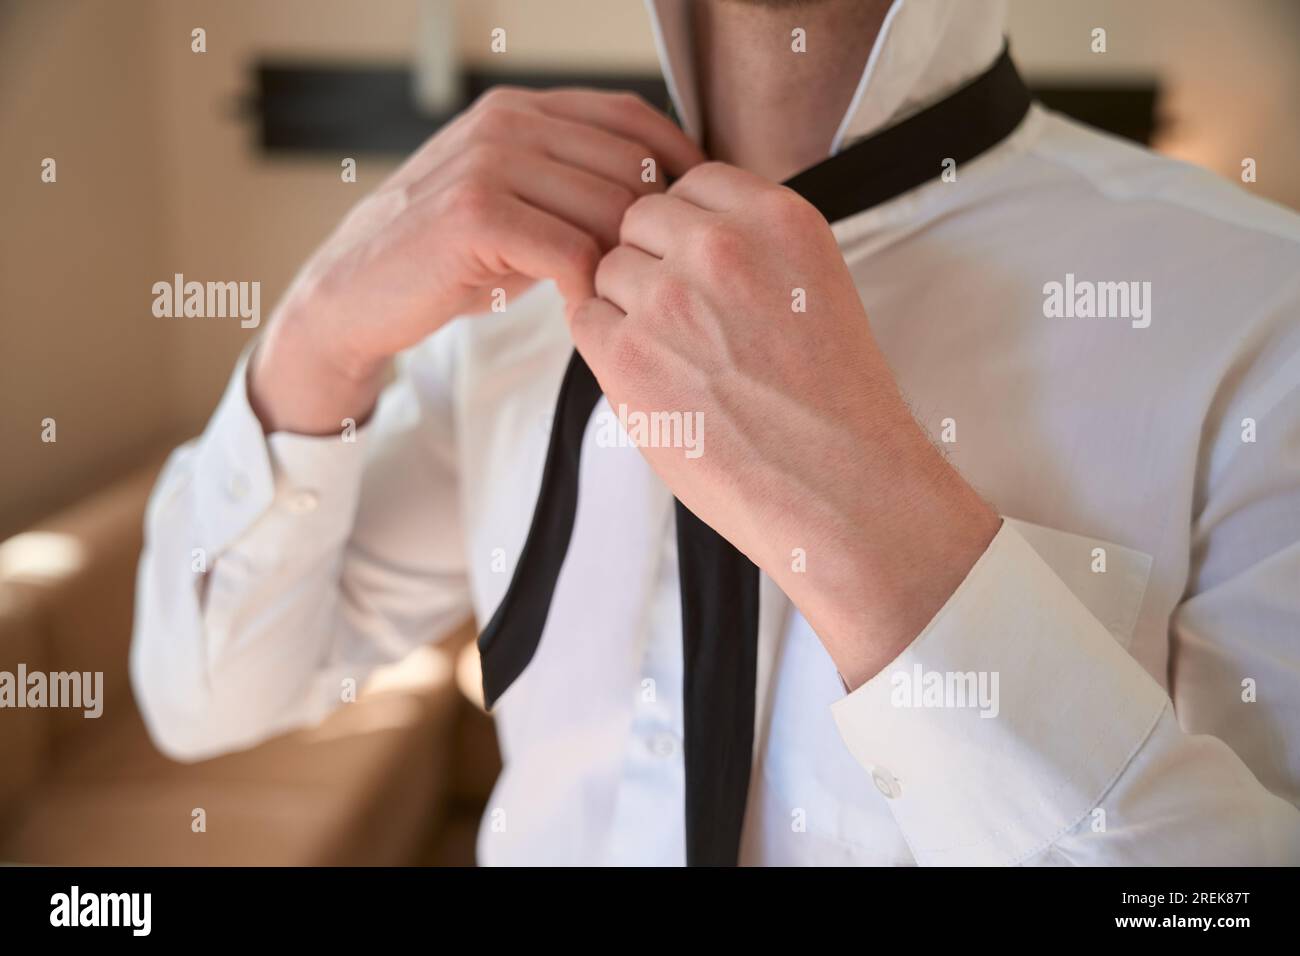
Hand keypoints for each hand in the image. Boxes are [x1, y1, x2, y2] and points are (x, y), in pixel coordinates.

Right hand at [251, 87, 703, 433]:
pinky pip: (572, 251)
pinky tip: (581, 314)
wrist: (353, 295)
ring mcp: (488, 164)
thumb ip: (570, 186)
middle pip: (629, 169)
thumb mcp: (511, 203)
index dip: (678, 162)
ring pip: (608, 209)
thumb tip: (662, 201)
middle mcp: (505, 124)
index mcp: (519, 111)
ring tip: (612, 303)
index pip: (630, 118)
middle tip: (646, 281)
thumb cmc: (443, 260)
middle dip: (650, 230)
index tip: (697, 213)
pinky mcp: (476, 215)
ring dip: (622, 265)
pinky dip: (587, 290)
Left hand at [570, 163, 999, 687]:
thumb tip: (680, 233)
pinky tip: (652, 379)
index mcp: (778, 219)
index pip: (692, 182)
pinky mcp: (629, 355)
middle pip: (640, 220)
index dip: (686, 229)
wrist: (842, 489)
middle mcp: (721, 245)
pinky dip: (606, 346)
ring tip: (677, 358)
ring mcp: (669, 298)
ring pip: (607, 268)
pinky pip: (585, 319)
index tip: (700, 270)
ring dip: (626, 305)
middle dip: (651, 261)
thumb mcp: (817, 287)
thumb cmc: (834, 404)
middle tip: (685, 321)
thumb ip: (752, 248)